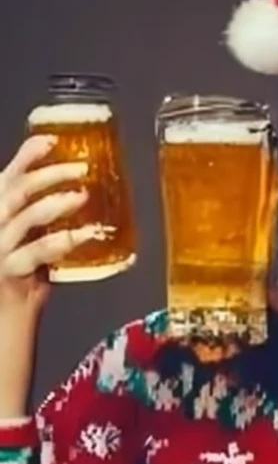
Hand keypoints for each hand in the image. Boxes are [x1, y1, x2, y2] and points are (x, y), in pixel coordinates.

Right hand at [0, 135, 91, 318]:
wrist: (4, 322)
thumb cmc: (21, 279)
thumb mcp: (30, 240)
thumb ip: (42, 219)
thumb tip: (78, 194)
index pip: (5, 178)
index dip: (25, 157)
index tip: (51, 141)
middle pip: (14, 191)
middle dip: (47, 174)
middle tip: (81, 168)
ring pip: (21, 218)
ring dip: (53, 203)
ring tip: (81, 196)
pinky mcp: (7, 272)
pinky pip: (33, 253)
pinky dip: (60, 241)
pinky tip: (84, 236)